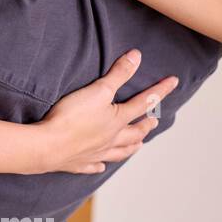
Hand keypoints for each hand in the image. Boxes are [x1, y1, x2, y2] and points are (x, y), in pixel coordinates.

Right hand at [35, 50, 178, 173]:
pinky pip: (93, 165)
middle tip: (154, 121)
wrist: (47, 146)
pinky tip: (101, 164)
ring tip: (138, 145)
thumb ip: (118, 74)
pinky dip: (100, 164)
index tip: (174, 82)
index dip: (160, 90)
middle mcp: (111, 139)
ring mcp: (96, 153)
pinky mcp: (78, 163)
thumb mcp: (97, 90)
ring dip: (130, 147)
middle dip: (146, 125)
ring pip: (119, 151)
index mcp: (117, 120)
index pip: (144, 102)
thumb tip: (137, 56)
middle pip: (134, 132)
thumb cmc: (72, 118)